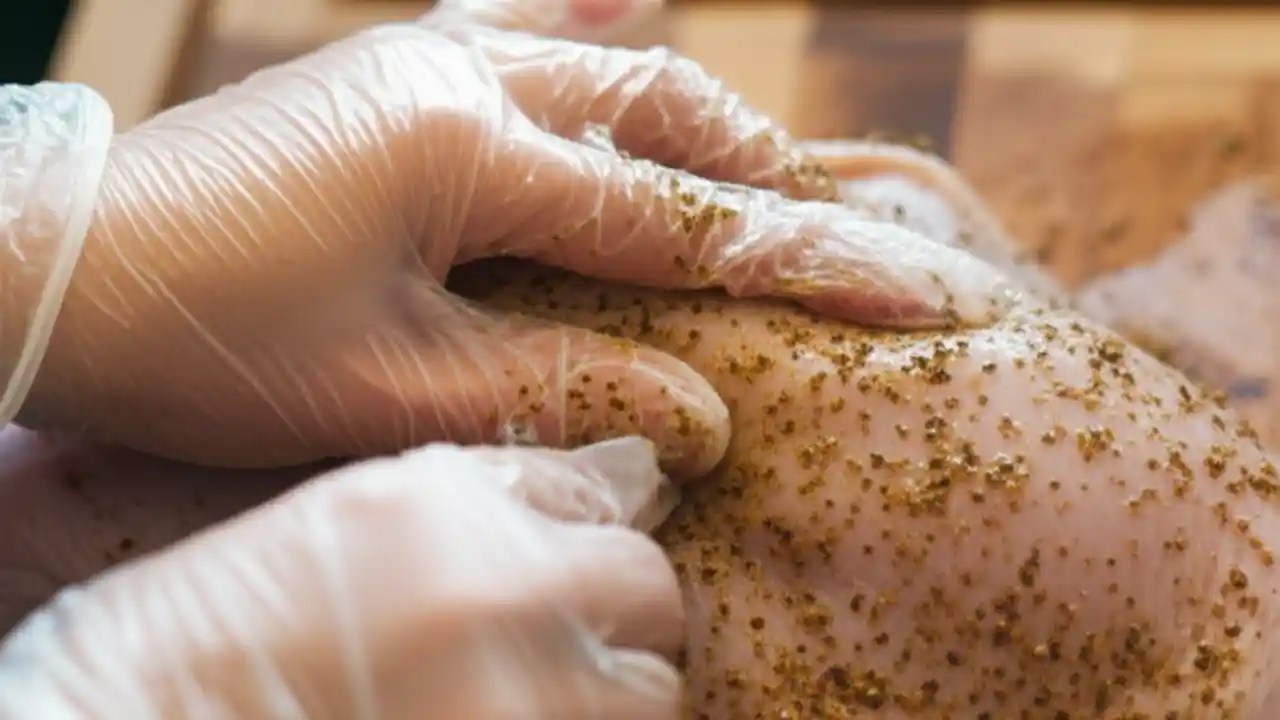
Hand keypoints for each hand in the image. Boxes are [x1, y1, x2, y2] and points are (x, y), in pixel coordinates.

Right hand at [0, 438, 683, 718]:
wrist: (154, 717)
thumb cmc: (245, 611)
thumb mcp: (364, 507)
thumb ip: (504, 489)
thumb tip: (635, 477)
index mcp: (460, 515)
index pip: (614, 510)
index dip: (596, 542)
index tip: (573, 566)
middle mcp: (504, 604)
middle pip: (655, 597)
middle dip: (624, 615)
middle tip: (567, 637)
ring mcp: (517, 708)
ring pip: (656, 696)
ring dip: (616, 693)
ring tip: (541, 693)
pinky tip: (515, 715)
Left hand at [21, 6, 1011, 472]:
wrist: (54, 271)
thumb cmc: (204, 339)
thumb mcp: (391, 391)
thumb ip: (558, 390)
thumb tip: (700, 418)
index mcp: (470, 153)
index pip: (676, 218)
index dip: (799, 264)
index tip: (906, 292)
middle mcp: (458, 79)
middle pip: (662, 116)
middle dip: (764, 182)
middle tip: (845, 242)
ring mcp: (418, 62)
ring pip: (601, 69)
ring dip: (695, 123)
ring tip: (766, 178)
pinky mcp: (384, 76)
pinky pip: (507, 25)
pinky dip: (582, 17)